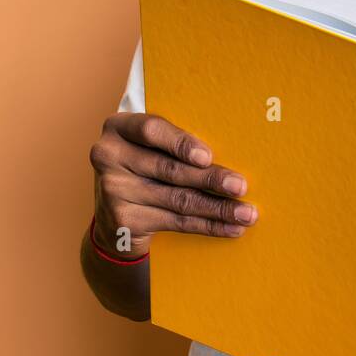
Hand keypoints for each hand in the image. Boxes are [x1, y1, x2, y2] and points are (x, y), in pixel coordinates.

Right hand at [88, 112, 257, 259]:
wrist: (113, 214)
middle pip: (170, 169)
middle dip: (211, 179)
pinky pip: (176, 223)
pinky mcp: (124, 221)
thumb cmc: (145, 166)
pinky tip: (231, 228)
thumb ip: (176, 143)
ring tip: (246, 213)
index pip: (151, 131)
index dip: (181, 143)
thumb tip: (234, 150)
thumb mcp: (151, 146)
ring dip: (218, 208)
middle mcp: (109, 156)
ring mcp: (113, 190)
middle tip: (241, 186)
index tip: (208, 156)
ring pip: (178, 199)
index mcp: (119, 127)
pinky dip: (208, 226)